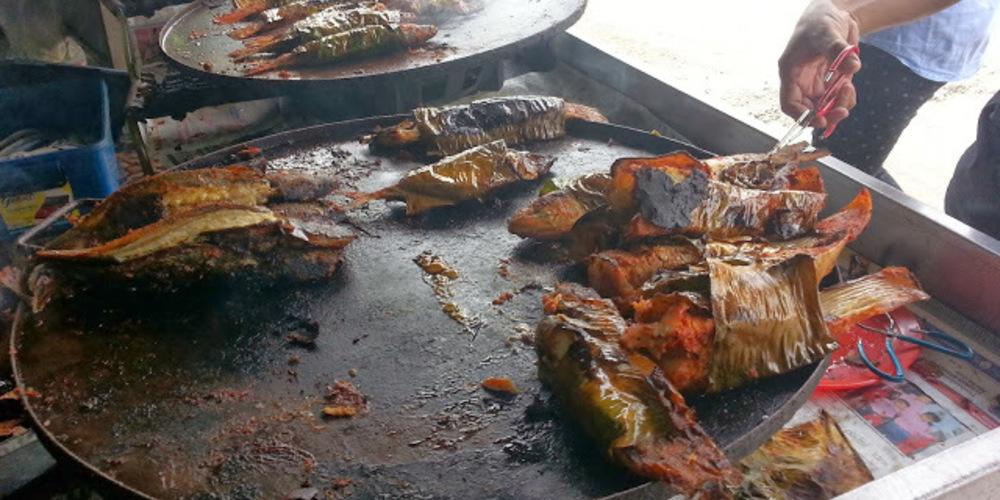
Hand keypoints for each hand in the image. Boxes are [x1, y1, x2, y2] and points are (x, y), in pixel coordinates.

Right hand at [779, 0, 862, 128]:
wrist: (834, 13)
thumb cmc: (820, 21)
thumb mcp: (826, 34)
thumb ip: (838, 51)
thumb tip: (853, 67)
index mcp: (791, 73)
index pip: (789, 103)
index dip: (802, 115)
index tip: (819, 119)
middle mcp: (801, 82)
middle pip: (808, 110)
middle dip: (825, 114)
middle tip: (841, 113)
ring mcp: (817, 83)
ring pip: (825, 107)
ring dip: (838, 105)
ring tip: (848, 89)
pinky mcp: (830, 82)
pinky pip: (837, 98)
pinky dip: (846, 98)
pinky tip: (849, 86)